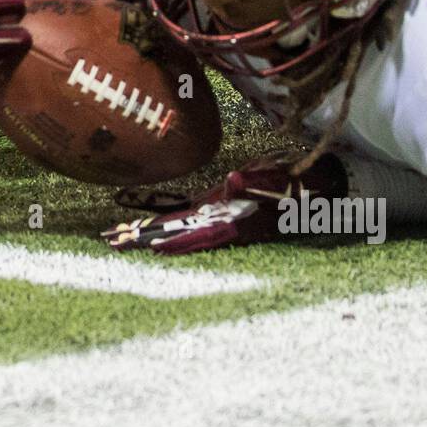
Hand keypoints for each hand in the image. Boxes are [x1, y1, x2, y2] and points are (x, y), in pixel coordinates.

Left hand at [103, 157, 345, 253]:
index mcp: (235, 221)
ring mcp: (217, 215)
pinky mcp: (217, 205)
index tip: (149, 248)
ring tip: (114, 235)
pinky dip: (159, 213)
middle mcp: (221, 222)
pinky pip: (183, 212)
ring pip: (175, 227)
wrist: (316, 186)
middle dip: (145, 239)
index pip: (199, 234)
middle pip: (177, 234)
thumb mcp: (278, 178)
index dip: (175, 242)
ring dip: (145, 231)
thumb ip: (254, 180)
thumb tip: (231, 178)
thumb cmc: (298, 182)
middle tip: (110, 242)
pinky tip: (138, 213)